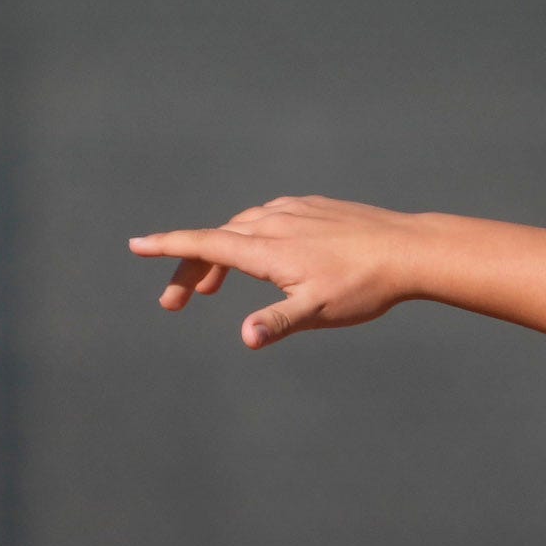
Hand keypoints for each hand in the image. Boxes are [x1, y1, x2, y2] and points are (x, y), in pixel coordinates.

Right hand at [128, 196, 430, 348]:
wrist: (409, 250)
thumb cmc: (364, 286)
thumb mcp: (319, 311)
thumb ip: (278, 323)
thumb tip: (247, 338)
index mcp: (267, 249)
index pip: (204, 244)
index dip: (167, 246)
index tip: (135, 245)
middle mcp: (273, 222)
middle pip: (216, 239)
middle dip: (190, 268)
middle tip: (175, 303)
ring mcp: (294, 211)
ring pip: (241, 227)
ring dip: (221, 254)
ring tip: (214, 287)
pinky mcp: (313, 207)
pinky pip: (268, 217)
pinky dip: (249, 236)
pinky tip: (259, 252)